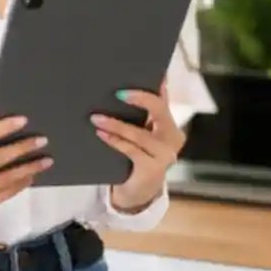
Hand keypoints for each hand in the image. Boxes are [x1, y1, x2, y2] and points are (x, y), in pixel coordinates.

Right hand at [0, 116, 50, 229]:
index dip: (2, 129)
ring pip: (3, 181)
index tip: (23, 120)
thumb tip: (8, 134)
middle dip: (21, 149)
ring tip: (45, 161)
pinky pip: (2, 196)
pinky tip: (31, 177)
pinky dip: (19, 185)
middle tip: (41, 140)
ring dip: (27, 169)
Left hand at [92, 79, 185, 211]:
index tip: (135, 78)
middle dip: (140, 98)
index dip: (153, 86)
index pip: (163, 99)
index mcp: (171, 125)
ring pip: (139, 133)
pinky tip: (101, 134)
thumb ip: (141, 114)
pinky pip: (131, 149)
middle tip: (118, 93)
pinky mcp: (153, 169)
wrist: (138, 192)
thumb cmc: (137, 157)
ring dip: (115, 124)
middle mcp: (173, 138)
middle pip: (159, 110)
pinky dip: (115, 140)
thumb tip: (127, 87)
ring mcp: (165, 155)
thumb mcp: (141, 134)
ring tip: (96, 118)